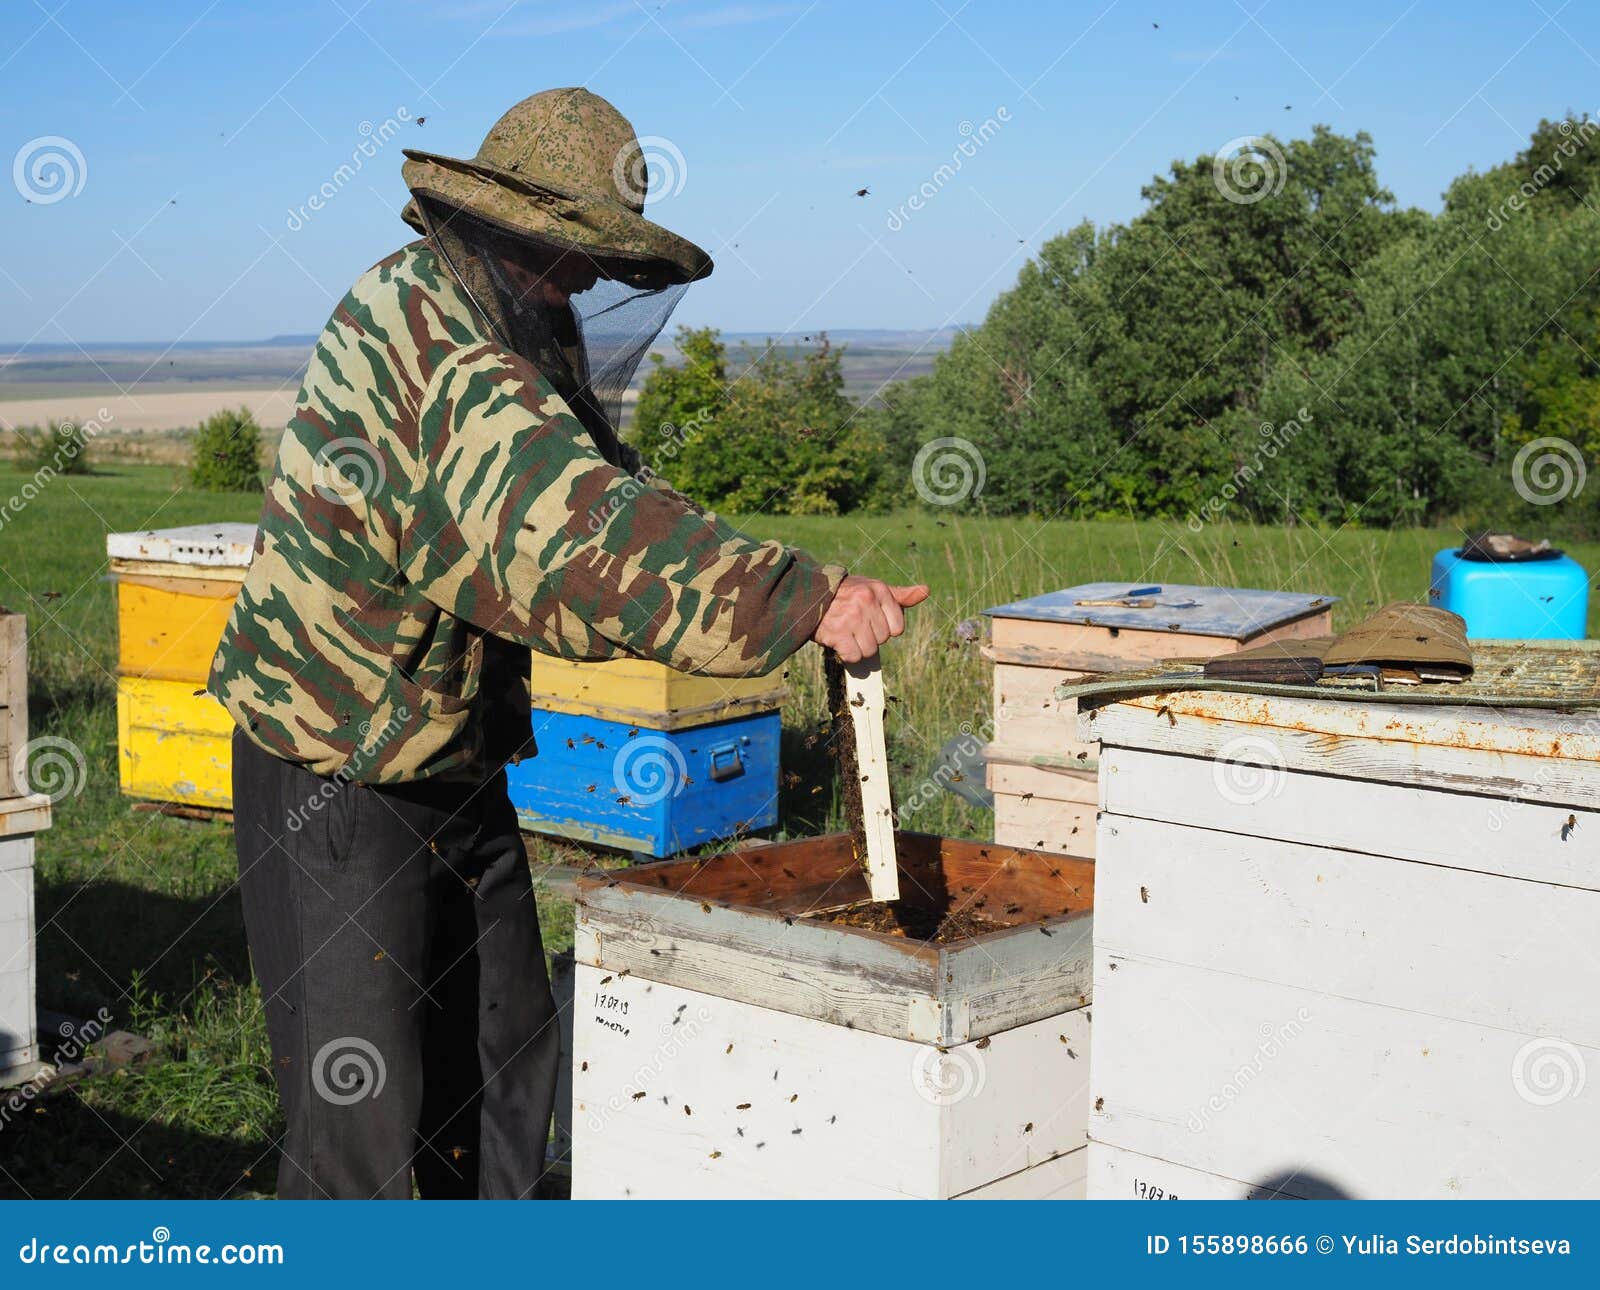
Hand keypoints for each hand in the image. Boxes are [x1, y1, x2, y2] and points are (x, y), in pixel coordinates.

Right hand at [812, 576, 929, 662]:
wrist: (807, 597)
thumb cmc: (845, 594)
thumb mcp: (873, 589)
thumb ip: (900, 595)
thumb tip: (926, 591)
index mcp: (878, 590)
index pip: (897, 627)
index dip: (884, 628)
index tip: (869, 620)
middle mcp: (866, 601)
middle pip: (882, 640)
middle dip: (869, 637)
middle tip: (853, 625)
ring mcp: (852, 617)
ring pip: (870, 651)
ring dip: (858, 647)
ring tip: (846, 633)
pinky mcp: (838, 633)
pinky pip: (854, 657)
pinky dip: (846, 655)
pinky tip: (838, 641)